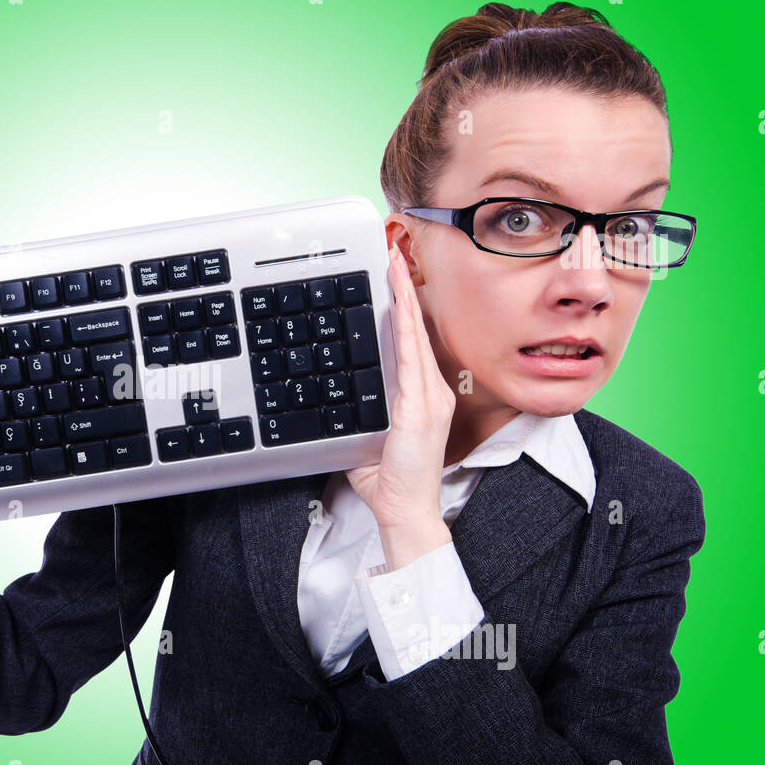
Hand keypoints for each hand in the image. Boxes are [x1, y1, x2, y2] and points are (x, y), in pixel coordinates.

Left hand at [345, 242, 455, 567]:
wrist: (407, 510)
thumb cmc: (389, 481)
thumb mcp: (367, 440)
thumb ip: (357, 417)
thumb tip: (334, 402)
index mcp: (422, 398)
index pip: (412, 344)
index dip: (405, 309)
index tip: (396, 280)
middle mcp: (431, 392)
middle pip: (417, 331)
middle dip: (407, 291)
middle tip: (397, 255)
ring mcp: (429, 398)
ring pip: (415, 336)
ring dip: (406, 298)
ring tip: (397, 265)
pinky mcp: (421, 408)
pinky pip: (412, 359)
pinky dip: (405, 328)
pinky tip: (400, 304)